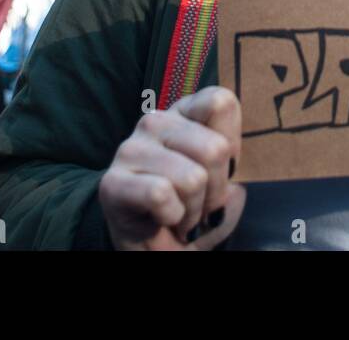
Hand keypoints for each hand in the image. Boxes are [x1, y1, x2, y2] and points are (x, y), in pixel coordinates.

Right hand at [99, 86, 246, 250]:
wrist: (152, 246)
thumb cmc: (192, 208)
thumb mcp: (224, 184)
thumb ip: (236, 171)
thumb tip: (236, 188)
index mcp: (184, 112)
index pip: (220, 103)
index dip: (232, 143)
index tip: (220, 168)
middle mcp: (155, 122)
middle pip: (215, 148)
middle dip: (216, 190)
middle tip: (199, 202)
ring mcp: (130, 149)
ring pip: (192, 178)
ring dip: (194, 209)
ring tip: (180, 213)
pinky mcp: (112, 182)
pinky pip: (161, 195)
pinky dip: (172, 216)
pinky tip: (163, 219)